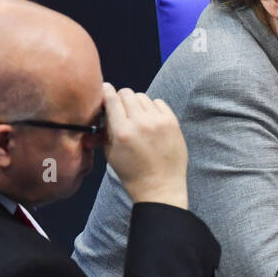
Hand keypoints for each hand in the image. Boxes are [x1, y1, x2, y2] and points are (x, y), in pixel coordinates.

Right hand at [101, 83, 187, 208]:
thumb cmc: (131, 172)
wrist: (160, 186)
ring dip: (137, 104)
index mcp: (122, 131)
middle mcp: (141, 123)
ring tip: (137, 118)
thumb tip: (104, 107)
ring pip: (143, 96)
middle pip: (127, 93)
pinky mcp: (172, 122)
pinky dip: (152, 108)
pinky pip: (158, 102)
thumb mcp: (110, 152)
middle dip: (121, 98)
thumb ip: (106, 128)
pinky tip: (150, 120)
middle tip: (121, 109)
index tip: (105, 90)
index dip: (106, 92)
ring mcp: (159, 121)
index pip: (112, 99)